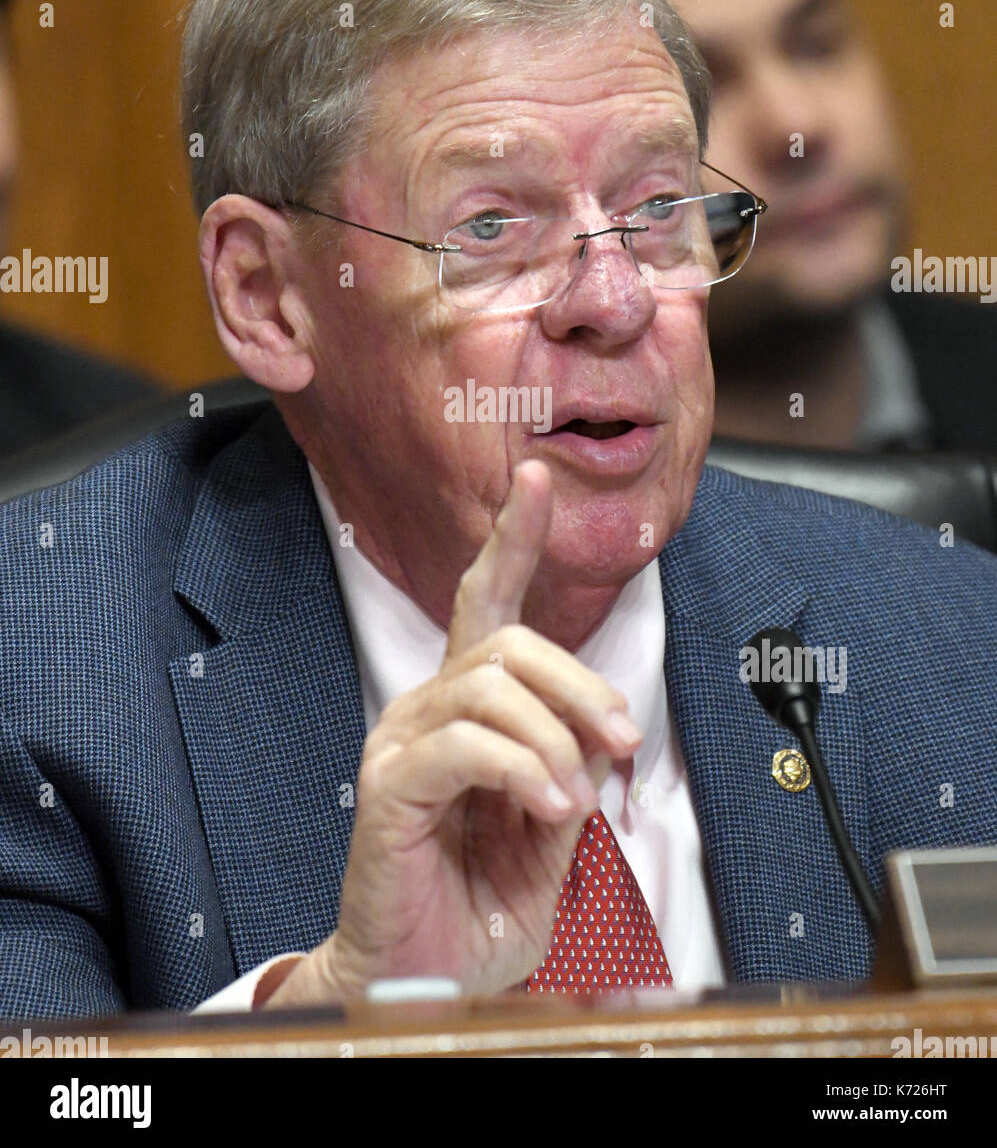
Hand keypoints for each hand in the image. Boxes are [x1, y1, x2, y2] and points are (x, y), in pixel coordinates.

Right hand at [263, 459, 642, 1005]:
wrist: (426, 977)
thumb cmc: (479, 903)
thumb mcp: (551, 831)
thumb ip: (571, 769)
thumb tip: (601, 735)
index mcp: (467, 707)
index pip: (487, 602)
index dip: (513, 537)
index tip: (535, 478)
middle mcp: (427, 707)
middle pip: (510, 641)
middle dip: (583, 683)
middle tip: (624, 740)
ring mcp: (401, 740)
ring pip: (492, 684)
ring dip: (557, 736)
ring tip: (574, 798)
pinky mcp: (389, 785)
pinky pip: (467, 743)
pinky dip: (524, 768)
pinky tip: (547, 807)